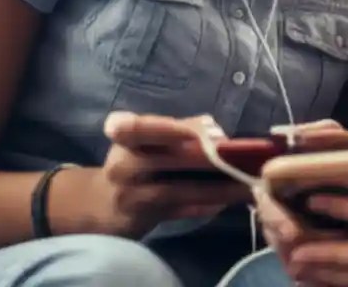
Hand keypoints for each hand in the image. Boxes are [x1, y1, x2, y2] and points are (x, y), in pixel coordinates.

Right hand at [95, 112, 250, 237]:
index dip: (168, 128)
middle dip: (210, 157)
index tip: (206, 127)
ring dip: (217, 188)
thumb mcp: (144, 141)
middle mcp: (123, 165)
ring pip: (180, 190)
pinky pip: (180, 211)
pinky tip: (227, 202)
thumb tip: (213, 127)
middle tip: (241, 156)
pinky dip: (205, 206)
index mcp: (124, 137)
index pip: (136, 127)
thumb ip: (176, 130)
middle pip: (168, 159)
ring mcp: (131, 195)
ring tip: (246, 185)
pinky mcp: (142, 219)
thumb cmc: (133, 163)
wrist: (101, 204)